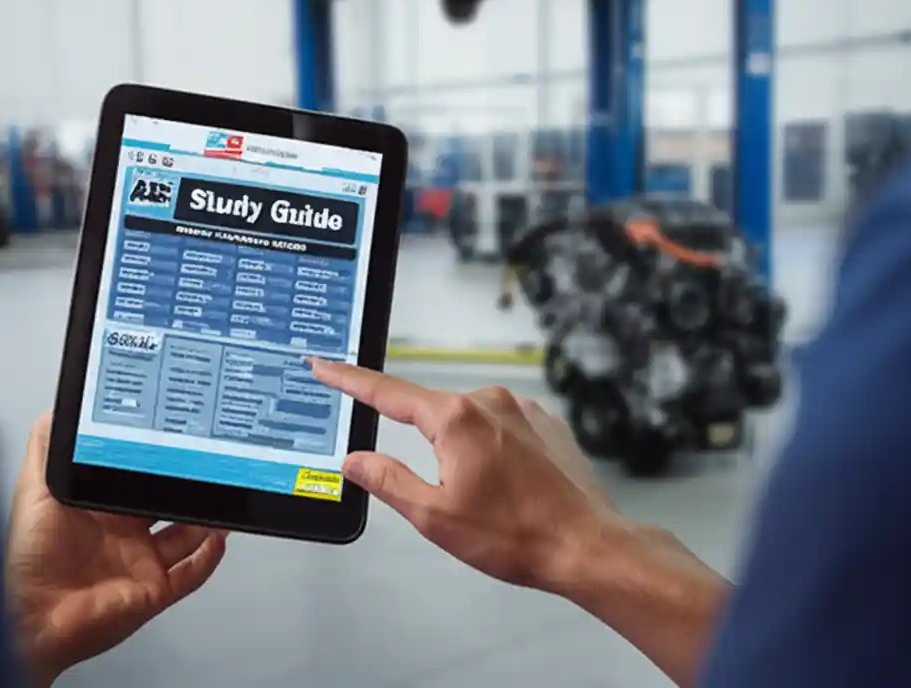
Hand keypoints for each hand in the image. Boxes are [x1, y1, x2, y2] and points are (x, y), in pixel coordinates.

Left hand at [6, 414, 227, 686]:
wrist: (31, 620)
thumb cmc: (25, 565)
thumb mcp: (33, 494)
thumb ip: (46, 453)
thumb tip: (54, 412)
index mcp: (100, 512)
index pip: (138, 480)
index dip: (157, 463)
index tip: (174, 441)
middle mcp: (124, 536)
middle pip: (169, 506)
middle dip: (190, 488)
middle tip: (207, 466)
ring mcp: (141, 563)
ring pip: (188, 536)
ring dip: (208, 519)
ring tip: (222, 498)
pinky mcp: (154, 590)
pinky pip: (192, 574)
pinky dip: (210, 557)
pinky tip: (218, 538)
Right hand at [311, 360, 728, 685]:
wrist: (586, 544)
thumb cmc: (517, 535)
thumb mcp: (434, 516)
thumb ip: (387, 480)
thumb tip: (355, 460)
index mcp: (455, 418)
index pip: (386, 392)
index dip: (349, 380)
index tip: (325, 365)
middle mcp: (489, 401)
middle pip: (432, 415)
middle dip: (428, 451)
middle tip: (454, 500)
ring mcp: (522, 408)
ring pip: (468, 425)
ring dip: (464, 456)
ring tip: (491, 504)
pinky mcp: (545, 422)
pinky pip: (501, 430)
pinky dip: (493, 455)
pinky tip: (509, 491)